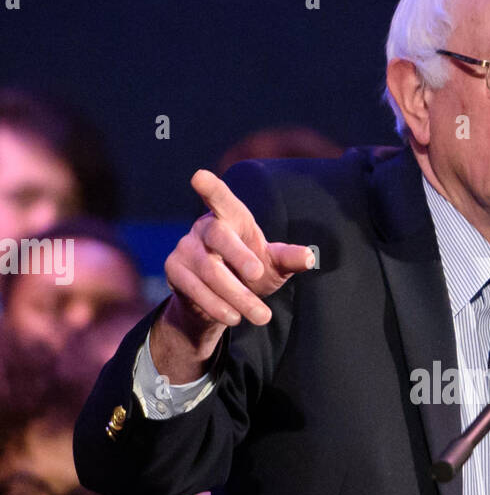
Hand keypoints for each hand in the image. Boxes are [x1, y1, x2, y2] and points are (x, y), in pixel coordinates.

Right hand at [152, 170, 314, 378]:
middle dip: (240, 256)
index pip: (221, 199)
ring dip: (237, 295)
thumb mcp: (274, 265)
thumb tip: (309, 257)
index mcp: (231, 217)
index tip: (199, 177)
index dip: (211, 188)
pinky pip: (195, 290)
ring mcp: (186, 248)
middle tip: (258, 275)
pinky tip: (234, 317)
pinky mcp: (174, 270)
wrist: (220, 302)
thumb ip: (289, 258)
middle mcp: (204, 227)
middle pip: (219, 236)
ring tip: (261, 316)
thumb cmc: (250, 271)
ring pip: (210, 270)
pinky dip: (217, 306)